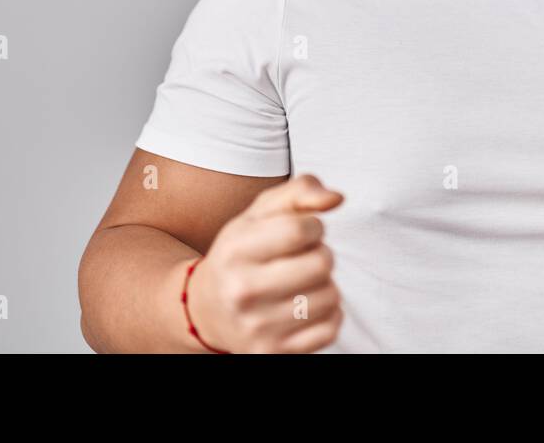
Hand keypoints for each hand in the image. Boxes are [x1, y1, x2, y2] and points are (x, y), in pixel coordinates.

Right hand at [185, 174, 345, 352]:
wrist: (207, 309)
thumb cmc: (242, 254)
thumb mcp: (260, 213)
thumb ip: (300, 191)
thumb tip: (335, 199)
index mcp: (235, 250)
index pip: (302, 228)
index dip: (314, 226)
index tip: (303, 231)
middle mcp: (242, 291)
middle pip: (321, 263)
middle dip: (321, 254)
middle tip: (301, 258)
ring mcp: (258, 327)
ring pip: (331, 296)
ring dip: (325, 285)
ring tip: (302, 282)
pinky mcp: (273, 352)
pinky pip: (331, 328)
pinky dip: (328, 314)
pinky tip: (306, 306)